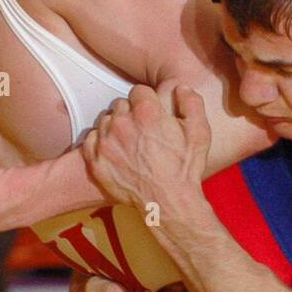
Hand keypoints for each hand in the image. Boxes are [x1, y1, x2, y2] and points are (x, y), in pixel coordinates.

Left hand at [83, 82, 211, 230]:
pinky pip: (91, 140)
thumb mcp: (200, 133)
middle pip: (120, 105)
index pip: (139, 91)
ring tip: (131, 145)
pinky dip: (101, 144)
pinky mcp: (96, 161)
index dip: (148, 103)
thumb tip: (180, 87)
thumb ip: (191, 103)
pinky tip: (116, 153)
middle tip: (143, 132)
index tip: (153, 116)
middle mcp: (122, 124)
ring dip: (116, 128)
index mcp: (146, 113)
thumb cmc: (185, 170)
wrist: (169, 204)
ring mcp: (106, 143)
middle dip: (132, 114)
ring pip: (106, 121)